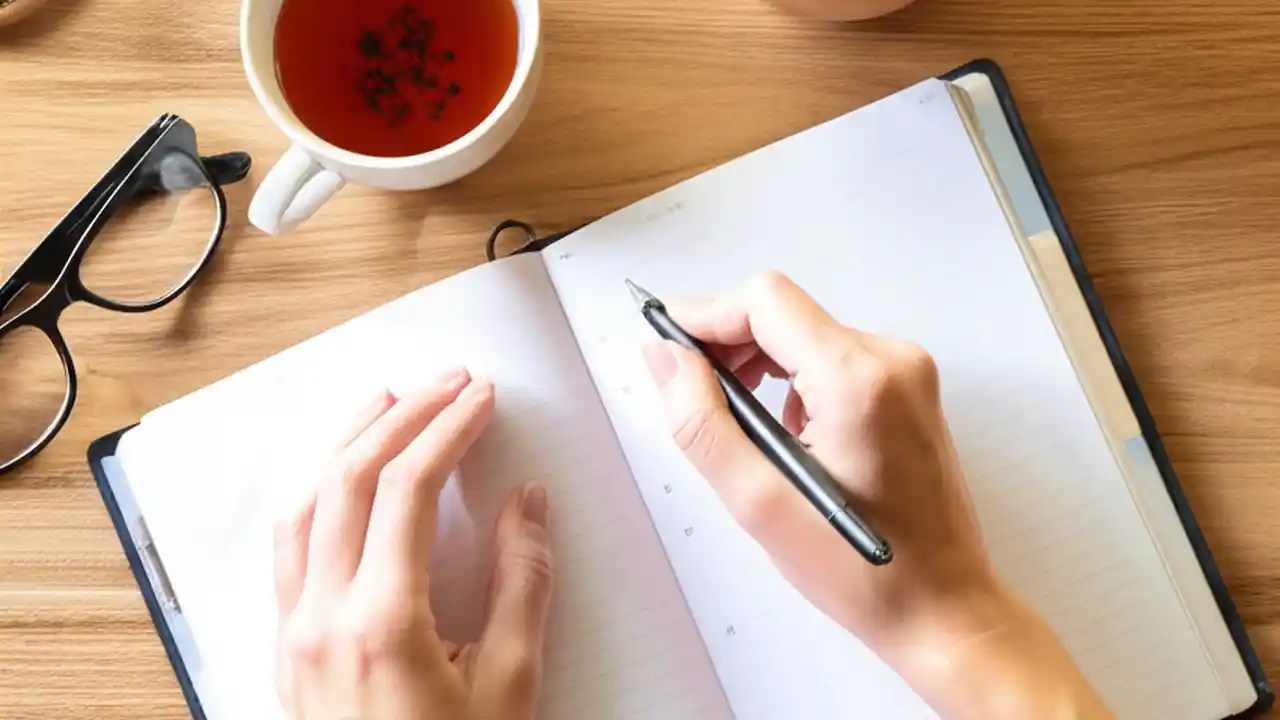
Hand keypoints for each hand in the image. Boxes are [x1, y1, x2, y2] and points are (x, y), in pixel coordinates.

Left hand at [274, 369, 553, 719]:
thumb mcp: (510, 687)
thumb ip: (523, 585)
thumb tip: (529, 505)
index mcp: (380, 621)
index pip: (407, 487)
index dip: (448, 428)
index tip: (480, 398)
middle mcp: (322, 616)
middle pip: (350, 477)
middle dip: (403, 415)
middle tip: (448, 384)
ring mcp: (295, 630)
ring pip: (307, 503)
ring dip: (348, 441)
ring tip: (387, 402)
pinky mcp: (288, 646)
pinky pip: (289, 545)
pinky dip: (318, 491)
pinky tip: (338, 477)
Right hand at [642, 272, 1110, 718]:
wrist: (942, 609)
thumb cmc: (863, 572)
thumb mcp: (758, 503)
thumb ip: (701, 421)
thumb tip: (665, 358)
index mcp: (858, 380)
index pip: (764, 301)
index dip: (705, 315)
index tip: (667, 342)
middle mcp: (892, 360)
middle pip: (784, 312)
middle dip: (729, 343)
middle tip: (693, 395)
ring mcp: (907, 373)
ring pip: (805, 334)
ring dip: (760, 366)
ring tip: (744, 432)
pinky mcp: (909, 391)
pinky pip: (833, 359)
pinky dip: (794, 382)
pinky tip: (786, 440)